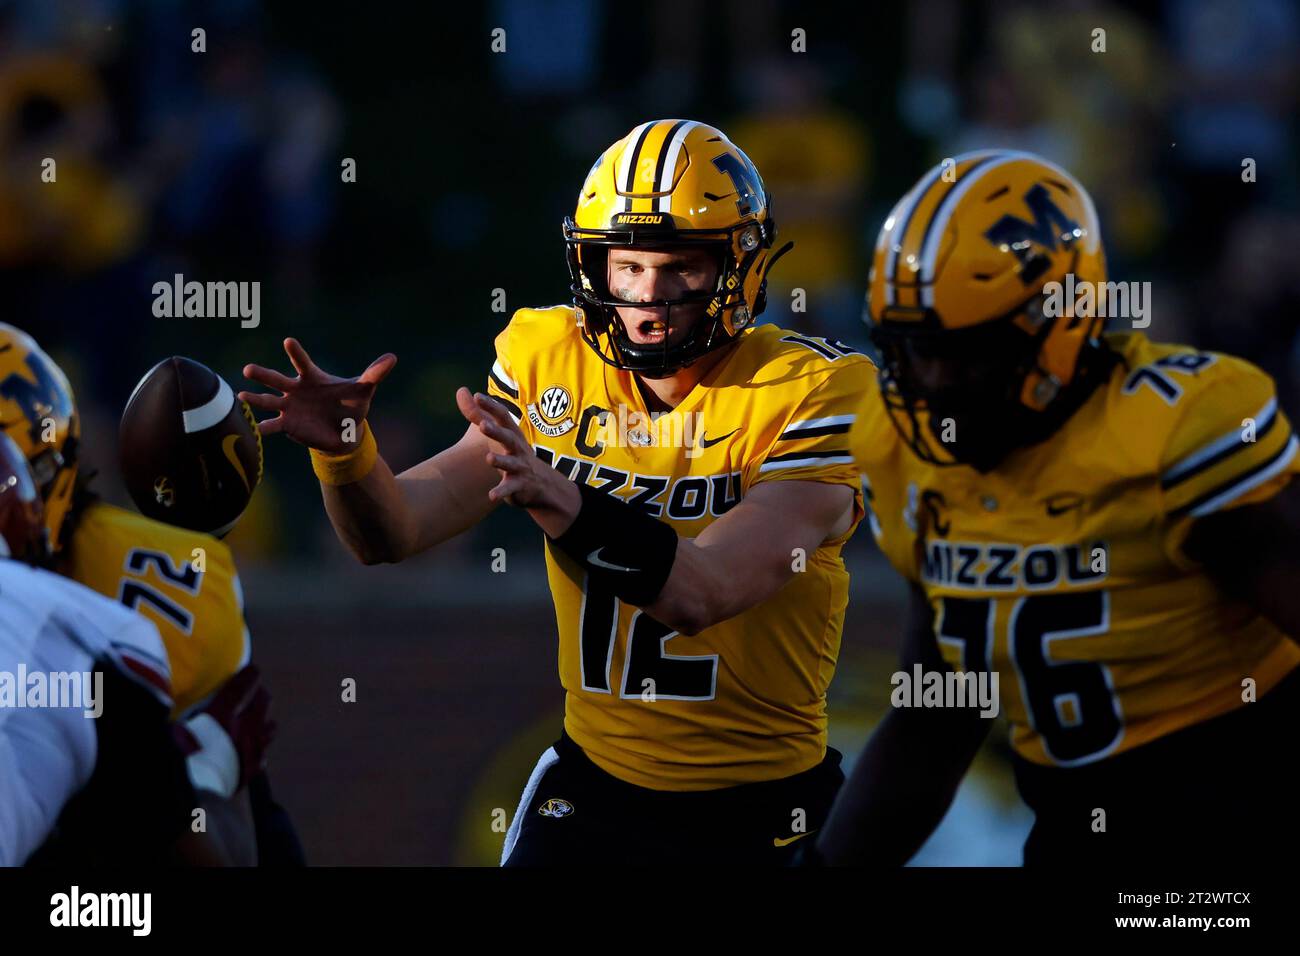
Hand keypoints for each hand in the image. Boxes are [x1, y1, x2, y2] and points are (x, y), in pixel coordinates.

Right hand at [175, 665, 275, 794]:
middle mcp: (242, 730)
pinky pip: (262, 755)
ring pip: (269, 728)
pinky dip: (259, 750)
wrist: (194, 798)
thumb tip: (163, 702)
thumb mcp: (171, 731)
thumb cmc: (177, 760)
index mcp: (221, 716)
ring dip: (264, 721)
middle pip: (262, 704)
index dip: (247, 676)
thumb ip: (176, 718)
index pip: (240, 687)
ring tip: (259, 720)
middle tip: (255, 693)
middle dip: (259, 695)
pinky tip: (254, 751)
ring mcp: (251, 751)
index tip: (253, 670)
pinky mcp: (251, 771)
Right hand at [240, 338, 395, 453]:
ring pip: (269, 401)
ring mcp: (289, 407)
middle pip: (277, 379)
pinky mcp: (288, 425)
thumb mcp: (364, 390)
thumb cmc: (351, 404)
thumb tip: (393, 358)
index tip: (287, 342)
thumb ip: (374, 374)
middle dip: (263, 375)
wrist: (345, 431)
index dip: (295, 353)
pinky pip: (274, 425)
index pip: (302, 362)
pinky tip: (258, 427)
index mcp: (312, 377)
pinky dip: (265, 426)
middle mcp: (296, 390)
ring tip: (242, 396)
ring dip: (256, 399)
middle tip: (248, 369)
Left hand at [456, 387, 579, 535]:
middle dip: (496, 432)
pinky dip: (502, 491)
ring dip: (500, 461)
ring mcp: (520, 467)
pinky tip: (492, 496)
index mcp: (512, 433)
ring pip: (510, 463)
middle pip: (508, 438)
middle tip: (482, 425)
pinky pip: (510, 488)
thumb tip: (461, 391)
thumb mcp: (500, 433)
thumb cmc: (514, 453)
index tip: (477, 397)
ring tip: (488, 459)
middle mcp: (518, 448)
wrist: (540, 484)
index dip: (491, 407)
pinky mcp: (519, 485)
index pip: (503, 416)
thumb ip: (477, 414)